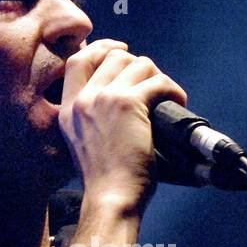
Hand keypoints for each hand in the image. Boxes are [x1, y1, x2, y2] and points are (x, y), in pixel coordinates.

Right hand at [58, 39, 187, 213]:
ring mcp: (105, 98)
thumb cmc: (105, 181)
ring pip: (138, 64)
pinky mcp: (129, 104)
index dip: (100, 49)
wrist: (110, 197)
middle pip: (112, 56)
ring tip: (166, 96)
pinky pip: (158, 81)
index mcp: (68, 109)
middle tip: (153, 82)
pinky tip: (178, 101)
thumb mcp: (84, 143)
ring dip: (157, 76)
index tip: (119, 50)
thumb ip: (92, 119)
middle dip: (137, 64)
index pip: (77, 61)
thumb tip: (117, 98)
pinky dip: (173, 88)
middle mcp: (83, 99)